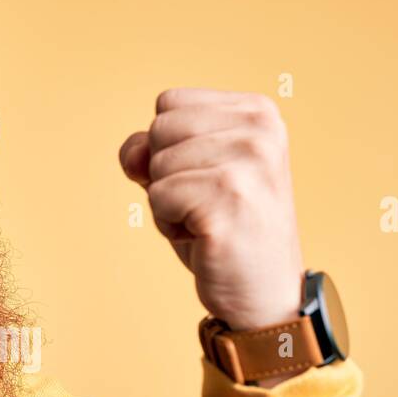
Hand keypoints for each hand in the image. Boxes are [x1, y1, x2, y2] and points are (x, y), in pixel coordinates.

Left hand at [119, 88, 305, 331]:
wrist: (264, 293)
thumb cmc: (223, 229)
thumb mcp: (186, 175)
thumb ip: (153, 149)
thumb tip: (133, 154)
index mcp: (257, 111)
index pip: (168, 103)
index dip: (169, 147)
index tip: (207, 179)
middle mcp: (259, 130)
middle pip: (159, 130)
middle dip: (166, 174)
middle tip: (206, 205)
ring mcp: (248, 164)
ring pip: (156, 165)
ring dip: (167, 204)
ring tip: (207, 222)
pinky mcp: (229, 199)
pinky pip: (158, 197)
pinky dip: (169, 225)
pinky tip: (205, 237)